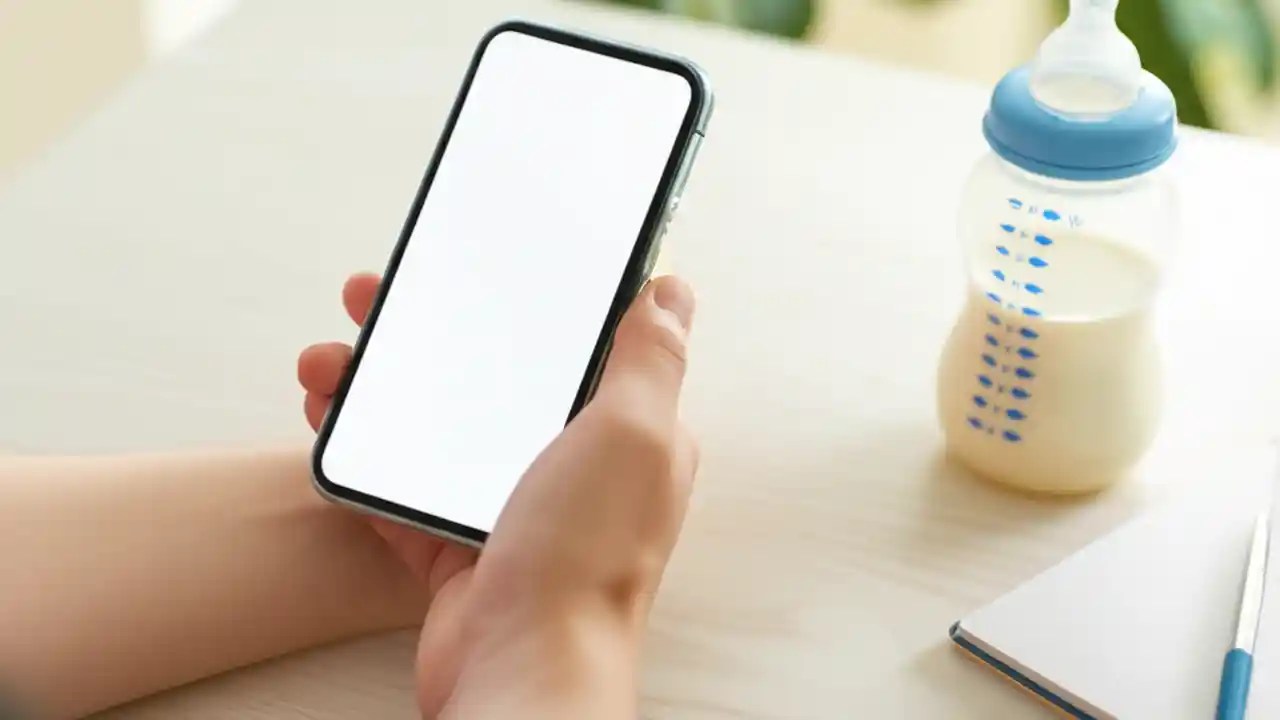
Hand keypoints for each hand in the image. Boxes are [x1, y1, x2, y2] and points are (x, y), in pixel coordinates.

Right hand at [299, 273, 698, 718]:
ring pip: (439, 426)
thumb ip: (648, 360)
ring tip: (328, 363)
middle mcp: (572, 466)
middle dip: (432, 334)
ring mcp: (512, 507)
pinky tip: (329, 421)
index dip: (525, 300)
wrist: (522, 666)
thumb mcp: (631, 436)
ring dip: (382, 387)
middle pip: (494, 377)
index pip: (576, 344)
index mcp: (624, 434)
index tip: (471, 264)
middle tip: (375, 300)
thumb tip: (672, 292)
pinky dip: (366, 453)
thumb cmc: (585, 556)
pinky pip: (405, 485)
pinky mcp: (459, 546)